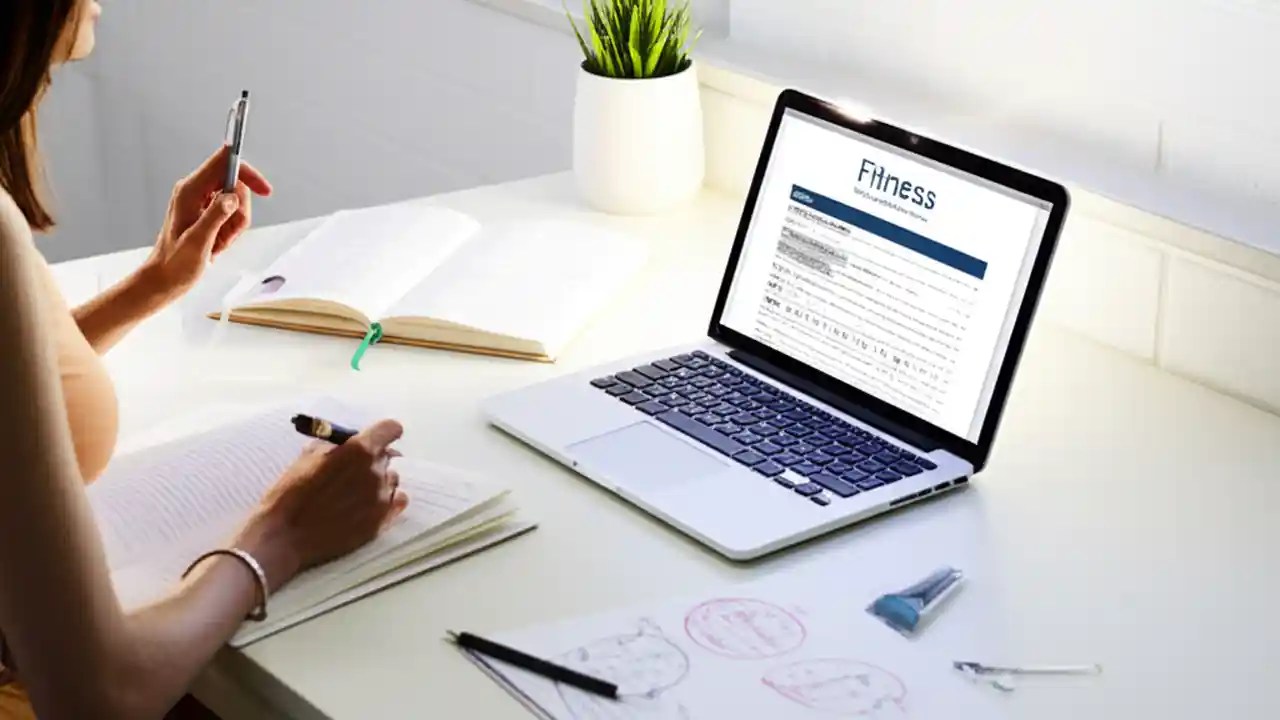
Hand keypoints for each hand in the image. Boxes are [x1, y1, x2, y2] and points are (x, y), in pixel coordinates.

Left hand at [143, 145, 272, 299]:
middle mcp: (195, 191)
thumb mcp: (198, 242)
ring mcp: (200, 201)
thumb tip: (232, 197)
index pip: (223, 162)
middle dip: (241, 210)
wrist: (165, 278)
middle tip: (228, 232)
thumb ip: (215, 216)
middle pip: (235, 184)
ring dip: (236, 224)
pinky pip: (232, 213)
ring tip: (219, 242)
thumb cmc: (175, 264)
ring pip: (236, 201)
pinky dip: (232, 229)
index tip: (264, 189)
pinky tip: (219, 243)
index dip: (246, 171)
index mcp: (189, 191)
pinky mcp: (206, 211)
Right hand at [238, 420, 409, 586]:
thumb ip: (334, 446)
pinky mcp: (382, 521)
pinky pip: (398, 502)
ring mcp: (382, 498)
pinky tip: (370, 504)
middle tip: (352, 472)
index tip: (375, 439)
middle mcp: (377, 471)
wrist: (284, 537)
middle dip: (373, 460)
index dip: (383, 433)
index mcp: (360, 450)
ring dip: (379, 482)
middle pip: (388, 457)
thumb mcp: (307, 456)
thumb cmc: (290, 493)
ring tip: (356, 493)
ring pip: (392, 480)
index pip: (391, 429)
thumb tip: (345, 444)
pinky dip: (387, 500)